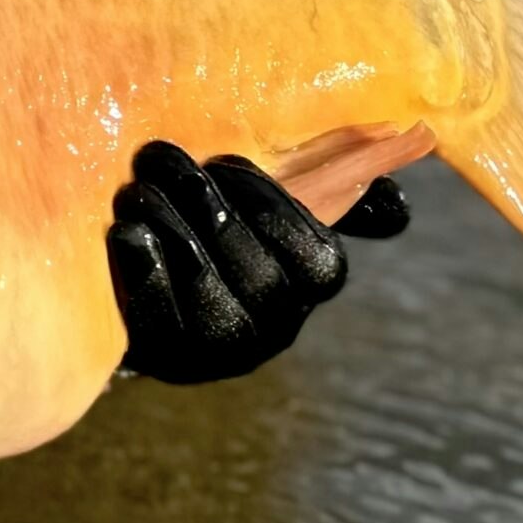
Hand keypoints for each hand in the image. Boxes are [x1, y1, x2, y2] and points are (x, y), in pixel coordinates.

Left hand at [106, 139, 407, 384]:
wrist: (129, 285)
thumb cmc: (208, 225)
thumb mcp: (262, 201)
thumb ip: (329, 189)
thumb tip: (396, 201)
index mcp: (304, 282)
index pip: (318, 262)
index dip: (272, 207)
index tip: (221, 160)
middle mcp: (273, 329)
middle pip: (260, 280)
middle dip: (208, 210)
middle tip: (159, 158)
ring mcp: (221, 355)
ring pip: (211, 301)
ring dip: (170, 232)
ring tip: (135, 190)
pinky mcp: (167, 363)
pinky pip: (162, 327)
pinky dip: (144, 273)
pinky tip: (125, 233)